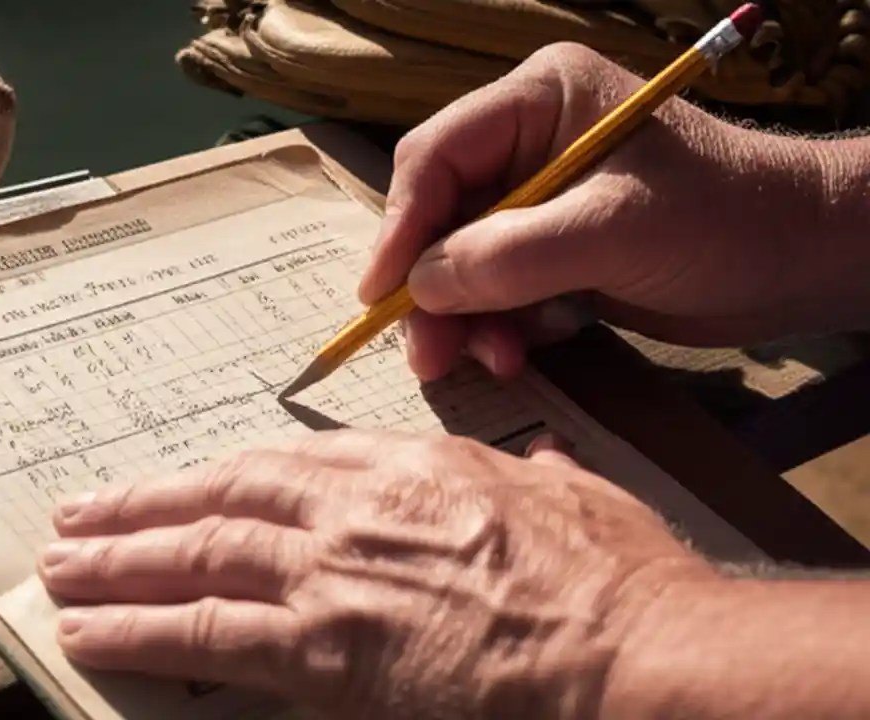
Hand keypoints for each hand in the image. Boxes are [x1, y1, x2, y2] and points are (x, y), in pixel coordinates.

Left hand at [37, 429, 716, 718]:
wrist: (627, 652)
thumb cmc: (616, 582)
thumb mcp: (574, 499)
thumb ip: (532, 475)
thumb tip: (537, 459)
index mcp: (407, 467)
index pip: (284, 464)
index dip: (217, 477)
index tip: (178, 486)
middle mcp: (350, 509)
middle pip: (218, 498)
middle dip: (140, 510)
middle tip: (78, 518)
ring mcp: (327, 576)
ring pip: (195, 557)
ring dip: (117, 563)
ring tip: (60, 569)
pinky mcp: (320, 651)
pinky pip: (206, 636)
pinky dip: (138, 630)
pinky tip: (89, 633)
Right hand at [359, 42, 860, 381]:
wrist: (798, 261)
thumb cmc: (721, 220)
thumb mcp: (613, 231)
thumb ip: (510, 255)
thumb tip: (418, 287)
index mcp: (536, 100)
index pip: (436, 156)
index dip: (401, 227)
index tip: (380, 295)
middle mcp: (527, 142)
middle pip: (440, 214)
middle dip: (433, 286)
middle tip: (428, 354)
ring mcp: (539, 197)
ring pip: (463, 260)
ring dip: (466, 316)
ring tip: (493, 361)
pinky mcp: (554, 247)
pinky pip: (496, 287)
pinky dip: (499, 325)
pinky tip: (521, 351)